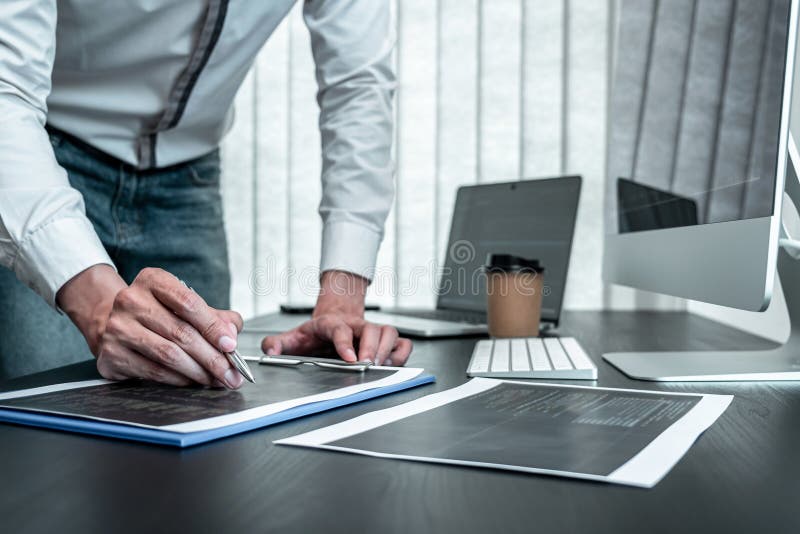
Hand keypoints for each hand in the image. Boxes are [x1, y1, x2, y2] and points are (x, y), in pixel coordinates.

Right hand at [58, 265, 244, 387]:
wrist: (109, 321)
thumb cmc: (157, 313)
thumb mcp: (185, 304)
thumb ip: (214, 317)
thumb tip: (232, 334)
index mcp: (153, 280)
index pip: (188, 303)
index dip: (213, 327)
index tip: (231, 346)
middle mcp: (131, 300)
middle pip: (181, 333)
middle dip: (212, 358)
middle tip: (231, 374)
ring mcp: (117, 327)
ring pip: (168, 355)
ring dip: (198, 372)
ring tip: (216, 380)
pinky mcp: (111, 354)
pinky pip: (153, 371)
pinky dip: (178, 380)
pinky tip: (193, 381)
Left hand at [261, 271, 412, 365]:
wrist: (334, 319)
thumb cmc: (316, 333)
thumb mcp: (293, 336)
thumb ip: (276, 343)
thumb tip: (270, 351)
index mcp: (331, 323)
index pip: (339, 328)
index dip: (345, 343)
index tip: (350, 359)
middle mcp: (355, 325)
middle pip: (371, 329)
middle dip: (371, 348)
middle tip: (367, 366)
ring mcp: (372, 331)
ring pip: (389, 333)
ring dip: (387, 350)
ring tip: (380, 367)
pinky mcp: (384, 340)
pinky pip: (402, 344)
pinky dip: (401, 354)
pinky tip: (392, 365)